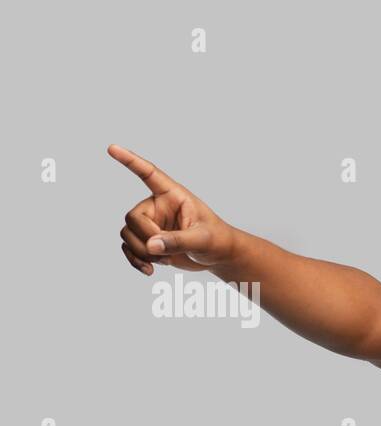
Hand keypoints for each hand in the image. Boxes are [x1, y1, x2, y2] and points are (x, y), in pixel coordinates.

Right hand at [108, 144, 239, 274]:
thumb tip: (151, 246)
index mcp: (172, 195)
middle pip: (132, 217)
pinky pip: (128, 248)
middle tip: (164, 251)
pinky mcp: (147, 240)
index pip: (149, 173)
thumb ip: (178, 241)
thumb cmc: (216, 240)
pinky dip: (135, 260)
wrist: (217, 256)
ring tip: (164, 261)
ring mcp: (150, 223)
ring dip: (142, 253)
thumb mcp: (202, 239)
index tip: (111, 147)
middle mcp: (157, 206)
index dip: (130, 161)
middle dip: (146, 238)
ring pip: (127, 234)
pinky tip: (149, 271)